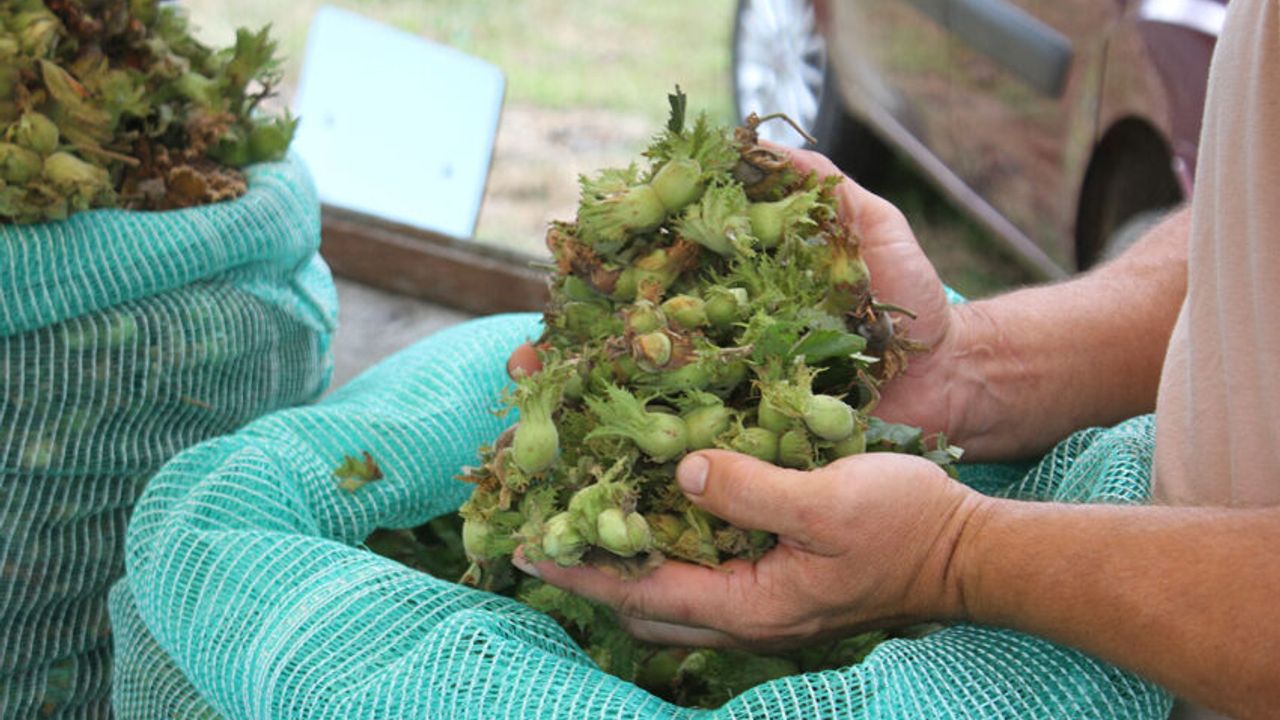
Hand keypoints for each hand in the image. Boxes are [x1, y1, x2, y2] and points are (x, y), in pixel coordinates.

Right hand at [509, 148, 974, 440]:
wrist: (958, 379)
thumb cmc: (917, 306)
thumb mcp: (875, 234)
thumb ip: (825, 192)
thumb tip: (764, 145)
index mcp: (739, 299)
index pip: (654, 289)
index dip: (603, 290)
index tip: (555, 283)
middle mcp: (729, 352)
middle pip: (636, 356)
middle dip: (574, 364)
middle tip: (524, 372)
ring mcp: (744, 404)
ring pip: (655, 415)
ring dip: (593, 423)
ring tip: (541, 430)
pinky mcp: (766, 450)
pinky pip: (706, 460)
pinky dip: (654, 469)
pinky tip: (606, 477)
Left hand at [514, 449, 986, 650]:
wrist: (967, 553)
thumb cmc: (906, 526)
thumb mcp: (829, 502)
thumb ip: (751, 490)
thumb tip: (681, 473)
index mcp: (750, 607)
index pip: (642, 592)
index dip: (580, 566)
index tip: (525, 544)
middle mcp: (746, 618)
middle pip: (643, 607)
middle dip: (589, 573)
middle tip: (539, 533)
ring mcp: (762, 607)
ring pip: (669, 599)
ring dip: (622, 568)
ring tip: (582, 526)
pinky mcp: (777, 587)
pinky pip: (699, 580)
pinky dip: (664, 556)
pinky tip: (654, 519)